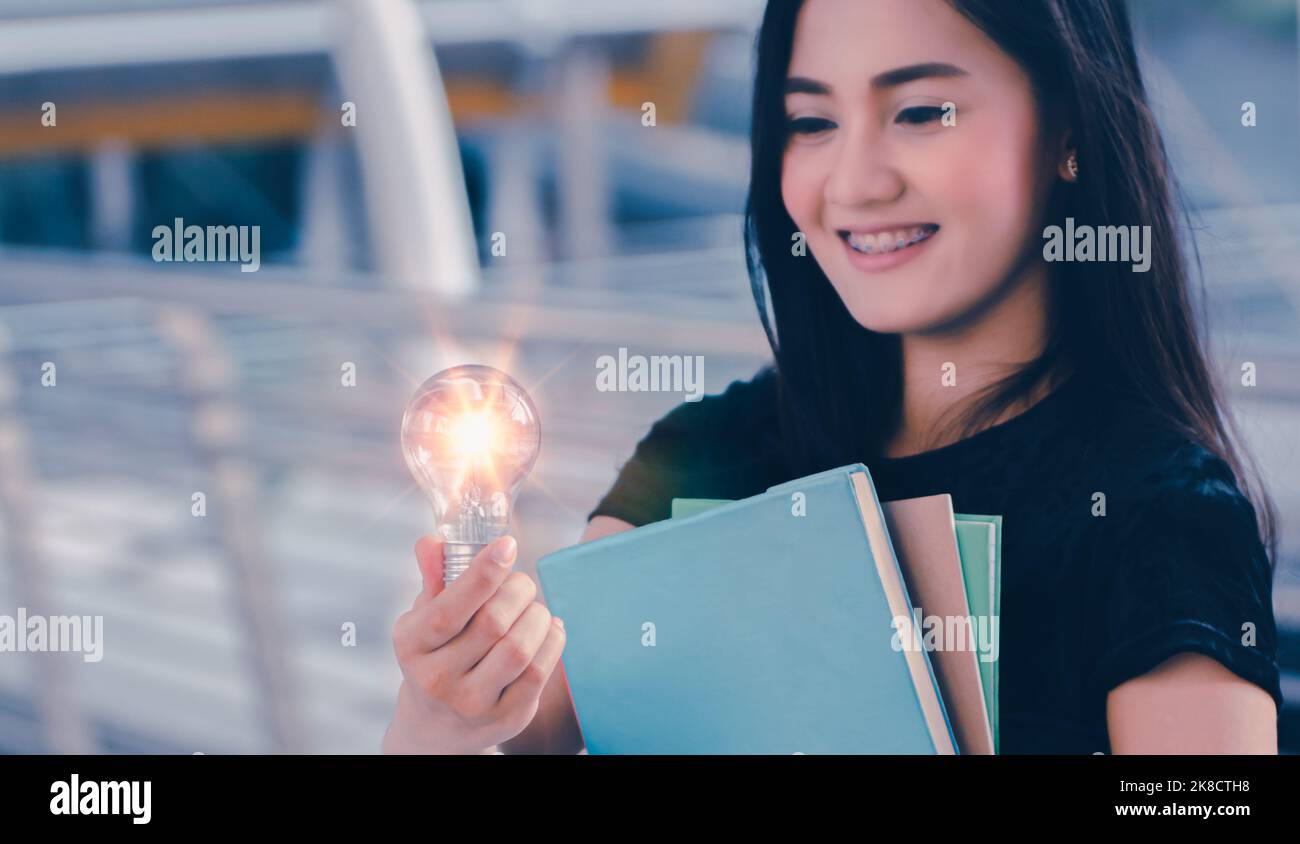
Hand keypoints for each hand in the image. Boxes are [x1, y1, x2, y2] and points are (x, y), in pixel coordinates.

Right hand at [384, 535, 565, 753]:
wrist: (438, 726)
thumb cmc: (436, 655)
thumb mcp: (425, 616)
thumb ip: (433, 575)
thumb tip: (432, 541)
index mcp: (412, 645)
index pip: (449, 609)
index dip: (483, 573)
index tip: (507, 544)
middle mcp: (436, 679)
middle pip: (493, 623)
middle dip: (518, 590)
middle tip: (522, 583)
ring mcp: (472, 704)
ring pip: (519, 648)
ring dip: (538, 616)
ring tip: (535, 608)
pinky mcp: (506, 718)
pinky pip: (539, 672)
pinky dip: (552, 640)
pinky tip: (548, 629)